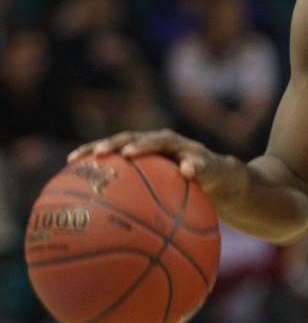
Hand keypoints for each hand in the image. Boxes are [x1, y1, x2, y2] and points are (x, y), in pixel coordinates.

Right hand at [67, 129, 237, 199]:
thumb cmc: (218, 175)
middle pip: (130, 138)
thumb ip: (204, 168)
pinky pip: (117, 166)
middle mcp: (157, 143)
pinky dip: (99, 170)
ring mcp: (145, 153)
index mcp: (175, 143)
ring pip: (117, 148)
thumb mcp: (217, 172)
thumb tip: (188, 169)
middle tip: (96, 154)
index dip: (143, 145)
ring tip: (74, 160)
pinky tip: (77, 183)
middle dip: (112, 144)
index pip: (157, 139)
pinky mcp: (138, 165)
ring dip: (97, 152)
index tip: (129, 153)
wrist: (217, 178)